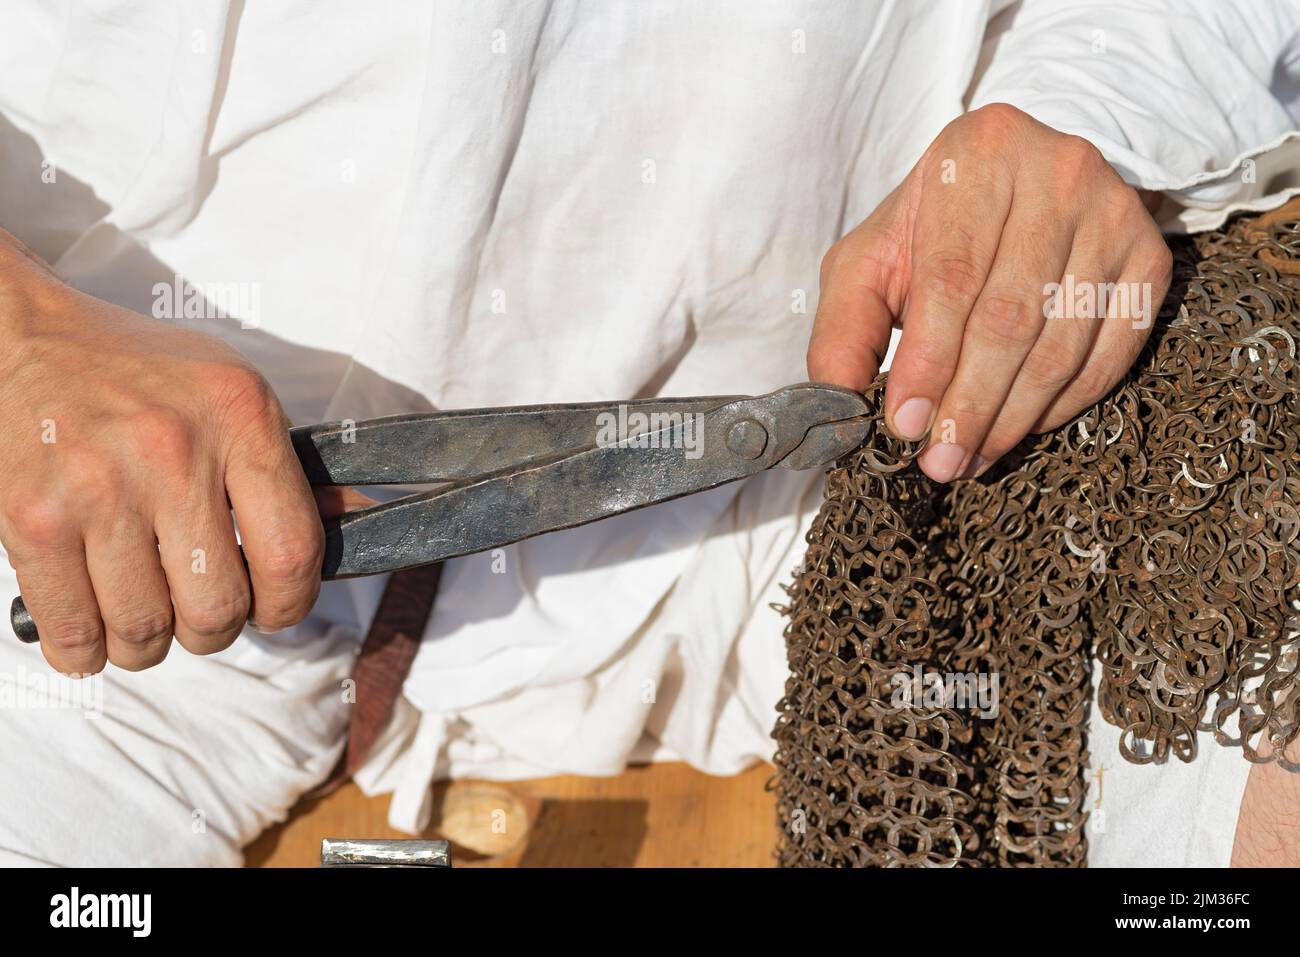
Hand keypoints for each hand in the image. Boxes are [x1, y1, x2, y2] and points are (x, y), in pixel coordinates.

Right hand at [0, 229, 324, 673]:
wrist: (23, 336)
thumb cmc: (137, 371)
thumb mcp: (232, 394)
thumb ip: (289, 464)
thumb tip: (358, 516)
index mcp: (239, 419)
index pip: (292, 552)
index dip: (290, 604)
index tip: (275, 608)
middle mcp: (173, 453)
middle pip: (218, 607)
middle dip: (215, 630)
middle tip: (202, 613)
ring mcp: (97, 488)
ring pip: (145, 629)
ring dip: (150, 644)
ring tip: (147, 618)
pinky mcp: (30, 518)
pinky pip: (72, 630)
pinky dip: (87, 651)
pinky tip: (95, 627)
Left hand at [809, 103, 1171, 481]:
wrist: (1017, 185)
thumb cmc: (932, 229)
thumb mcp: (871, 260)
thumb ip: (844, 327)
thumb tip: (837, 403)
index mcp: (977, 156)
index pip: (953, 278)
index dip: (930, 361)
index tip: (905, 425)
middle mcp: (1058, 173)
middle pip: (1012, 318)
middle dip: (971, 405)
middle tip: (940, 462)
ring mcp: (1115, 213)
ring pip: (1063, 343)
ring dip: (1014, 418)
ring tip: (971, 458)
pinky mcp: (1152, 256)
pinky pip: (1113, 352)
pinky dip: (1065, 404)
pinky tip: (1023, 427)